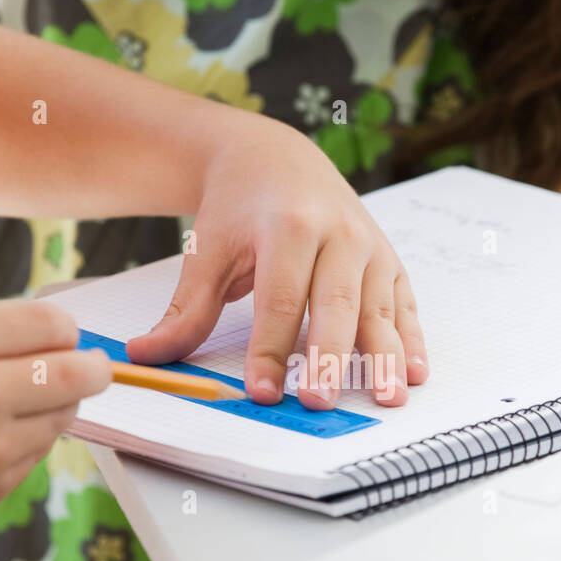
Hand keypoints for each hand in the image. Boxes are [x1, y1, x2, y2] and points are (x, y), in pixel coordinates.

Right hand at [0, 300, 111, 541]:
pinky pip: (36, 452)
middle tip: (95, 367)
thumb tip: (53, 332)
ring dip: (58, 405)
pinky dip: (30, 439)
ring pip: (62, 416)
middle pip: (77, 372)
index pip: (50, 323)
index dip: (66, 328)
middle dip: (93, 368)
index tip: (67, 335)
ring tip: (31, 400)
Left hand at [128, 120, 428, 408]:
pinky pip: (404, 304)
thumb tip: (147, 357)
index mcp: (288, 227)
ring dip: (385, 356)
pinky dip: (411, 340)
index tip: (263, 391)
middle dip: (328, 358)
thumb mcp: (208, 251)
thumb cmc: (239, 210)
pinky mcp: (390, 260)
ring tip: (387, 397)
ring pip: (377, 308)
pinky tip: (413, 372)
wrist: (275, 158)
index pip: (280, 298)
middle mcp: (338, 233)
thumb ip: (185, 309)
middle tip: (319, 402)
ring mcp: (370, 247)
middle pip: (335, 305)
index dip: (271, 348)